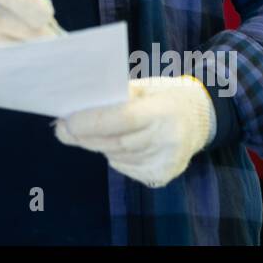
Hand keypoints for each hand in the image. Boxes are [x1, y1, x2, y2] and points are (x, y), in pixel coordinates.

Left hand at [54, 75, 215, 187]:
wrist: (201, 119)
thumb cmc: (165, 96)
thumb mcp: (145, 87)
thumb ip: (115, 96)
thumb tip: (76, 108)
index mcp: (163, 111)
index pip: (123, 119)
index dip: (92, 121)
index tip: (66, 120)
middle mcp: (167, 140)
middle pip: (115, 142)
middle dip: (84, 136)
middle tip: (62, 128)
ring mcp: (166, 161)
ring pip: (116, 156)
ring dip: (95, 144)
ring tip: (83, 133)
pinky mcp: (162, 175)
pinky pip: (125, 166)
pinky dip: (112, 155)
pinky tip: (112, 144)